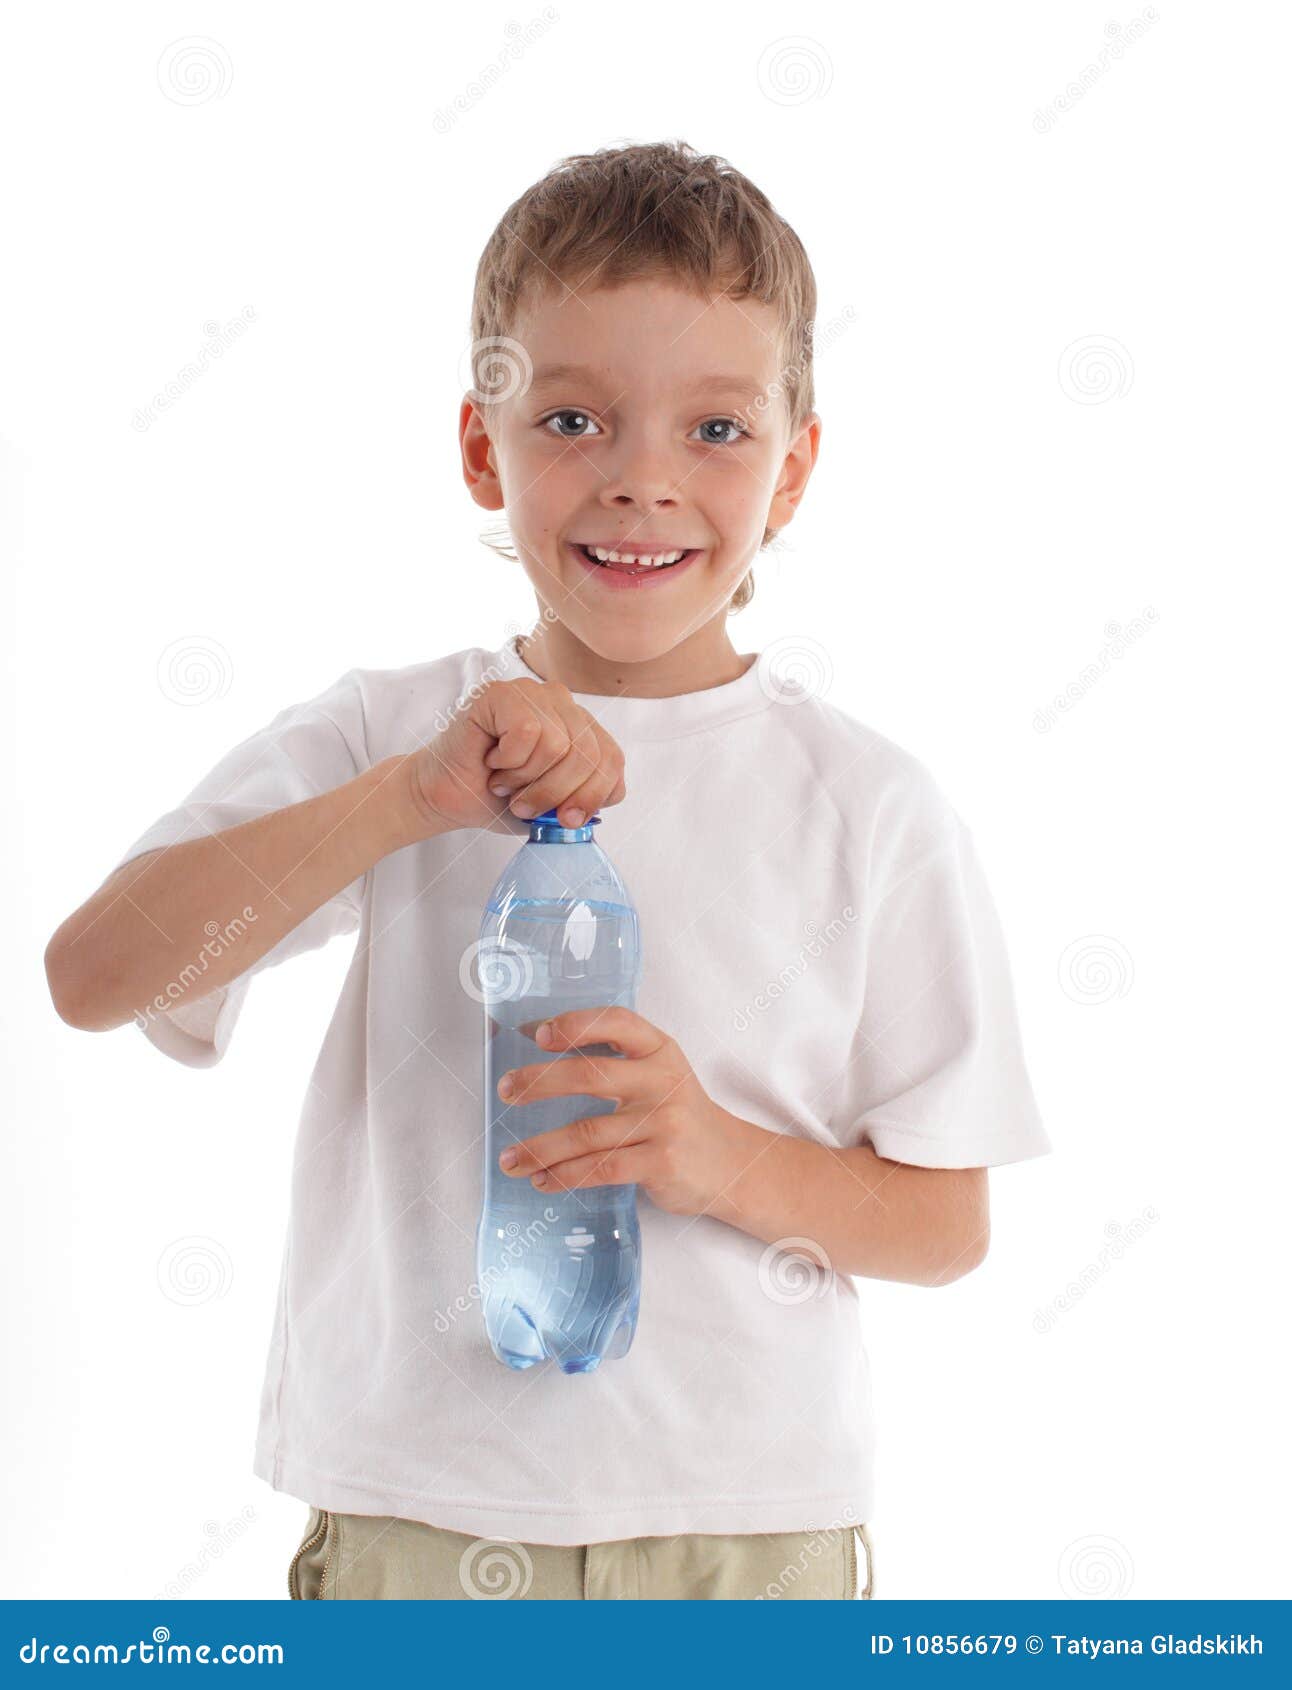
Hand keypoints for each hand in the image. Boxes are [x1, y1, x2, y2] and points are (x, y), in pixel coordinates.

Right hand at [406, 677, 625, 836]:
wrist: (448, 795)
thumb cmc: (499, 799)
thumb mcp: (553, 809)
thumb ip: (583, 801)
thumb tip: (596, 805)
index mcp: (582, 729)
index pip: (612, 760)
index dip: (592, 796)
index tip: (565, 820)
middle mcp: (563, 704)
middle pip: (588, 754)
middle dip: (556, 793)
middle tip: (524, 804)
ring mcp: (533, 692)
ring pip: (557, 745)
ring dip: (525, 777)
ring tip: (505, 779)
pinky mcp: (502, 692)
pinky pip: (526, 732)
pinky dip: (508, 761)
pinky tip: (492, 760)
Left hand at [495, 1007, 750, 1215]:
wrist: (731, 1163)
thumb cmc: (679, 1114)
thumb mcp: (660, 1074)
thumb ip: (617, 1062)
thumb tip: (540, 1060)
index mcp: (660, 1050)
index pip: (617, 1022)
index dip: (575, 1024)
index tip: (538, 1034)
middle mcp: (662, 1081)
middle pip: (590, 1075)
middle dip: (539, 1082)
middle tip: (505, 1090)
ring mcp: (663, 1123)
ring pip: (586, 1132)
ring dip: (540, 1147)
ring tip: (510, 1159)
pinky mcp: (660, 1163)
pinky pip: (600, 1169)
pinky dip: (564, 1176)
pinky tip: (542, 1180)